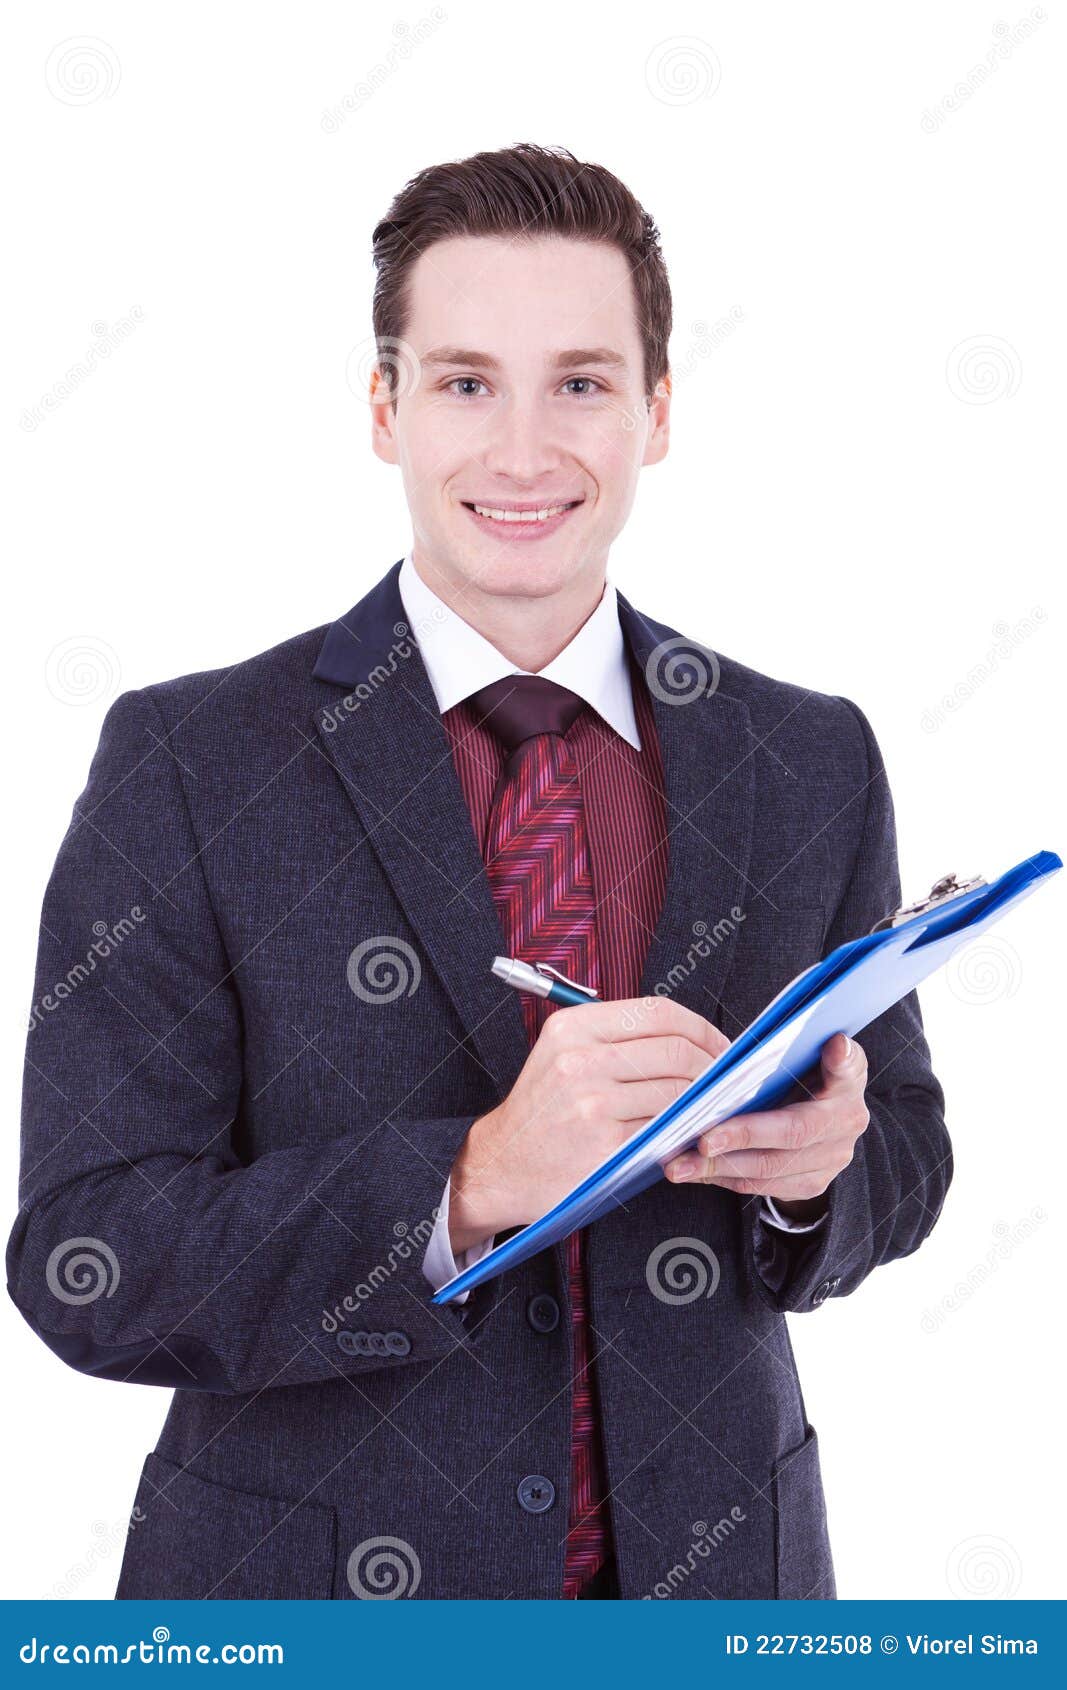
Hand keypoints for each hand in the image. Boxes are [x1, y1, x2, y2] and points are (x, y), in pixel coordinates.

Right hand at [448, 997, 729, 1252]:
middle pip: (675, 1050)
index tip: (718, 1044)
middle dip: (712, 1066)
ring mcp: (593, 1104)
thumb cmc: (541, 1111)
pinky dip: (687, 1130)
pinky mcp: (606, 1145)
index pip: (658, 1012)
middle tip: (724, 1079)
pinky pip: (666, 1130)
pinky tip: (690, 1131)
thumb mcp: (561, 1053)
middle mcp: (580, 1060)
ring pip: (677, 1091)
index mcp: (572, 1029)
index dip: (700, 1027)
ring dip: (704, 1101)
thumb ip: (615, 1037)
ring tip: (710, 1106)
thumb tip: (687, 1036)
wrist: (502, 1164)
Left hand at [661, 1032, 869, 1213]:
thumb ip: (791, 1045)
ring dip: (720, 1167)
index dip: (842, 1058)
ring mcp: (833, 1158)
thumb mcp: (801, 1056)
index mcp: (846, 1078)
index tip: (832, 1044)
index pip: (849, 1064)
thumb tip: (771, 1042)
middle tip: (701, 1140)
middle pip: (794, 1131)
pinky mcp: (813, 1184)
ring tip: (679, 1164)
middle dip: (742, 1136)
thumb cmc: (798, 1077)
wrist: (819, 1124)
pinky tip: (695, 1171)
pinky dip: (725, 1178)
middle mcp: (848, 1121)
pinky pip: (764, 1187)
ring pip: (772, 1168)